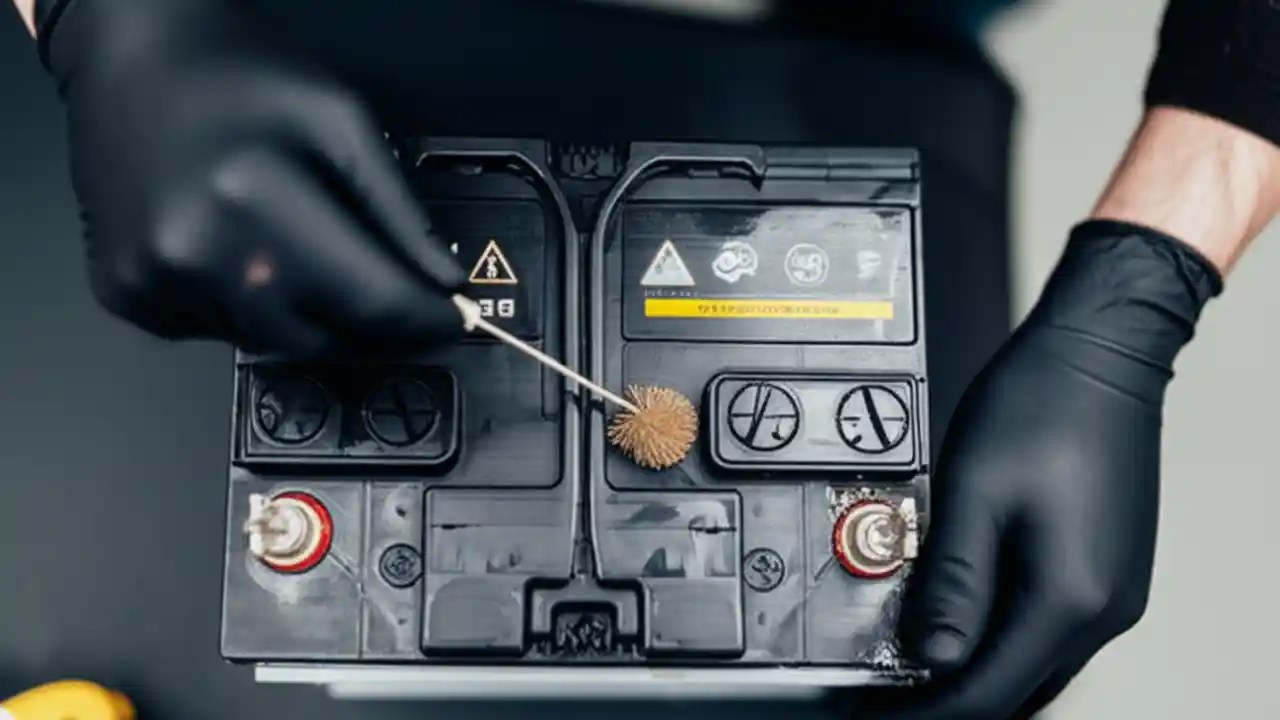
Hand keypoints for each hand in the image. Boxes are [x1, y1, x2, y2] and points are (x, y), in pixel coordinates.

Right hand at [37, 0, 464, 355]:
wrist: (132, 53)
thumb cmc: (236, 74)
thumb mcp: (341, 122)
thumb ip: (400, 213)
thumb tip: (442, 281)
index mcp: (254, 196)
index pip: (370, 299)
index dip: (424, 318)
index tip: (455, 319)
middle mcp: (197, 249)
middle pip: (324, 336)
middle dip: (366, 317)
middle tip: (374, 272)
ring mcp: (156, 279)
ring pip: (273, 341)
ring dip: (302, 312)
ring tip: (288, 236)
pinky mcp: (130, 294)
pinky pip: (219, 332)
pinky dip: (247, 306)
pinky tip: (239, 247)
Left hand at [863, 221, 1220, 718]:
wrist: (1099, 353)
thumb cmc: (1041, 403)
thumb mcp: (972, 494)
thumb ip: (950, 585)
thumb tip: (930, 658)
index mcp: (1068, 598)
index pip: (988, 692)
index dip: (926, 712)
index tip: (877, 714)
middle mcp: (1102, 608)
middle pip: (1016, 691)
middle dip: (951, 698)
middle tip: (891, 694)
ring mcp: (1112, 592)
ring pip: (1035, 665)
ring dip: (978, 671)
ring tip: (915, 662)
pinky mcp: (1107, 570)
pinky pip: (1049, 631)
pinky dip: (1003, 640)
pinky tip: (963, 623)